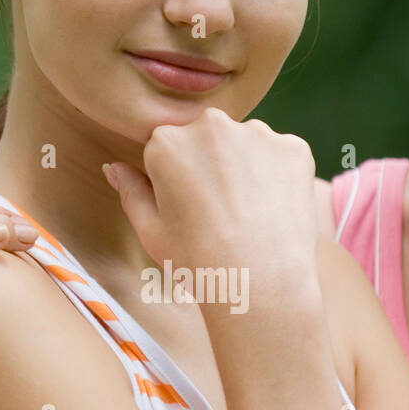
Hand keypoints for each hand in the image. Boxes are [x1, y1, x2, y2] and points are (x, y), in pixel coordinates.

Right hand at [102, 107, 320, 292]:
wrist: (260, 284)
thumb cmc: (197, 261)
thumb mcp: (150, 230)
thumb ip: (131, 191)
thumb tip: (114, 168)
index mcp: (165, 142)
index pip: (167, 147)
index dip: (177, 179)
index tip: (188, 207)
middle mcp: (210, 126)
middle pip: (207, 138)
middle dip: (211, 164)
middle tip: (220, 211)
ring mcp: (256, 133)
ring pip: (245, 143)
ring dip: (246, 167)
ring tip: (250, 213)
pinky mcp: (294, 147)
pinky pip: (281, 154)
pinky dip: (279, 175)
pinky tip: (273, 209)